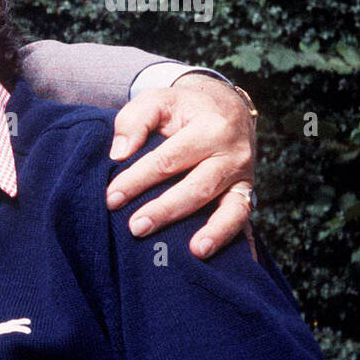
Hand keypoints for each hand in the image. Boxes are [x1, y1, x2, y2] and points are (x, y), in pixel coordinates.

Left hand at [106, 72, 255, 259]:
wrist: (224, 105)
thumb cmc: (181, 107)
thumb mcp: (156, 100)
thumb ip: (133, 121)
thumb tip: (119, 154)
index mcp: (210, 128)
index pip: (167, 160)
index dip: (138, 180)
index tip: (112, 198)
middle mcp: (232, 154)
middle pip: (197, 187)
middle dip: (165, 210)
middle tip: (135, 227)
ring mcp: (244, 176)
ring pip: (230, 207)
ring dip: (212, 232)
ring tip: (193, 252)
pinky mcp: (248, 192)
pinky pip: (243, 218)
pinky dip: (235, 239)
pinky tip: (223, 259)